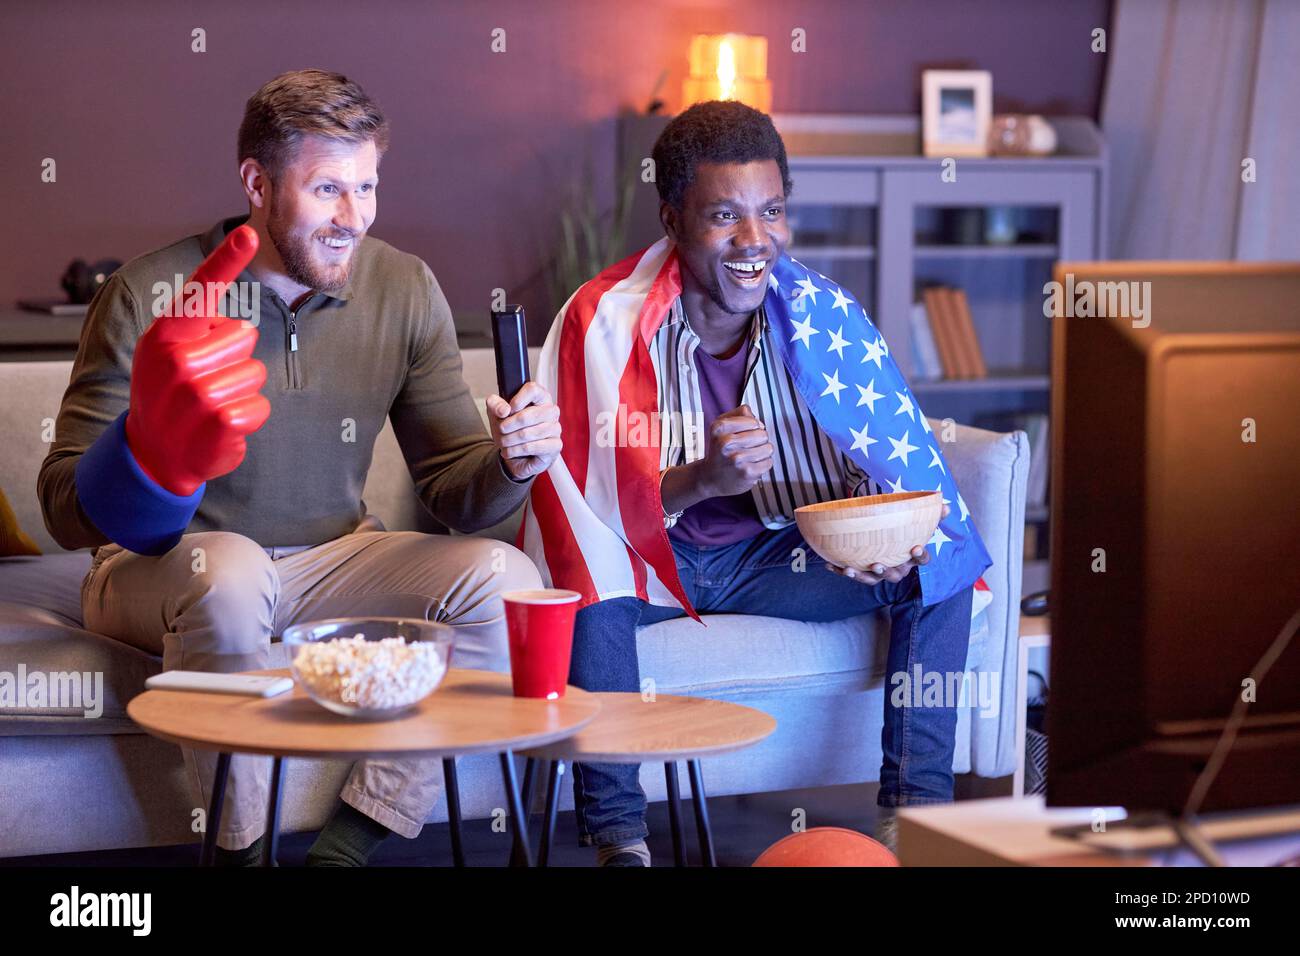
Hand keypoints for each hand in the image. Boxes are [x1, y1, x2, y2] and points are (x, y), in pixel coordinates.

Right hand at [125, 225, 269, 495]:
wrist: (154, 453)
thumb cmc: (170, 393)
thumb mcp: (169, 351)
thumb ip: (196, 325)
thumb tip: (233, 310)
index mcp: (165, 333)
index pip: (201, 290)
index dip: (226, 260)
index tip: (249, 233)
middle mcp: (177, 358)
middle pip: (246, 334)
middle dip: (235, 358)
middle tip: (205, 380)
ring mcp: (197, 391)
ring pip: (256, 371)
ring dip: (243, 391)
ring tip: (211, 405)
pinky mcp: (220, 421)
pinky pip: (259, 406)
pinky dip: (249, 419)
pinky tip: (221, 427)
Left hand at [487, 381, 561, 480]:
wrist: (516, 453)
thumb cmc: (510, 428)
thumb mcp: (496, 414)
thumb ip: (495, 405)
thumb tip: (504, 410)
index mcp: (540, 397)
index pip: (533, 389)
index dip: (518, 400)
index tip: (508, 410)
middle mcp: (551, 411)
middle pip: (529, 414)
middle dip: (508, 425)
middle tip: (501, 430)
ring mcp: (555, 428)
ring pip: (528, 433)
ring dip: (510, 440)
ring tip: (503, 442)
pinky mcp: (555, 445)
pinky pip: (533, 447)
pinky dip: (516, 450)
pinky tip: (509, 451)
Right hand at [697, 404, 773, 497]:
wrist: (710, 479)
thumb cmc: (719, 450)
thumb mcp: (721, 427)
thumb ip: (740, 414)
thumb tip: (759, 423)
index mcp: (719, 428)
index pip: (753, 421)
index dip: (752, 427)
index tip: (744, 434)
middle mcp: (726, 442)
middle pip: (763, 434)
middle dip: (758, 440)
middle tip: (746, 447)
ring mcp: (737, 459)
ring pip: (768, 448)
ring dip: (761, 452)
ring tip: (748, 457)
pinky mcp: (747, 473)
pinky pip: (769, 462)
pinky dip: (762, 464)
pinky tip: (750, 466)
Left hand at [827, 503, 950, 584]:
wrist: (887, 540)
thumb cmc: (904, 531)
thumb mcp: (916, 522)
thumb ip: (930, 514)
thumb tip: (947, 505)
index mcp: (912, 557)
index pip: (921, 560)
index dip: (920, 555)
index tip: (916, 547)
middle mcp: (897, 568)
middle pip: (894, 575)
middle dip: (886, 571)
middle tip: (878, 564)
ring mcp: (880, 572)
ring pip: (872, 579)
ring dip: (860, 575)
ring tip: (849, 568)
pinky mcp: (863, 571)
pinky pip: (853, 573)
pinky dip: (840, 570)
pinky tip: (829, 564)